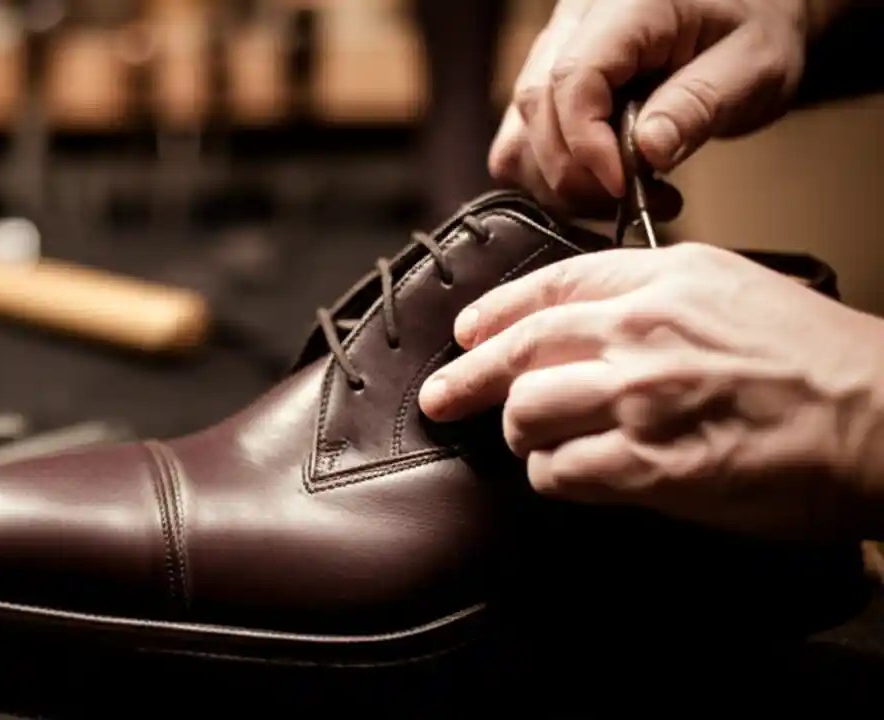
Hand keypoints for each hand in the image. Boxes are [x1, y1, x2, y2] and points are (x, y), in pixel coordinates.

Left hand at [418, 243, 883, 540]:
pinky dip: (553, 476)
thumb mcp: (733, 290)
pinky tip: (566, 476)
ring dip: (521, 433)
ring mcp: (642, 398)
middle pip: (519, 350)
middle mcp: (642, 331)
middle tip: (443, 396)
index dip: (494, 313)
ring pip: (528, 412)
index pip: (549, 287)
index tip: (468, 332)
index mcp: (664, 280)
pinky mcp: (651, 465)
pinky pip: (563, 471)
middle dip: (467, 376)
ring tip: (531, 444)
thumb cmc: (820, 360)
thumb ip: (652, 297)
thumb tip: (582, 324)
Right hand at [489, 0, 829, 217]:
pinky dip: (554, 170)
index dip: (587, 143)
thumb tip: (646, 153)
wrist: (749, 5)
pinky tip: (602, 177)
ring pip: (521, 127)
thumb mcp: (753, 65)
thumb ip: (698, 104)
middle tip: (634, 198)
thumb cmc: (754, 25)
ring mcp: (554, 48)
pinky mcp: (549, 79)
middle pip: (536, 106)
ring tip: (625, 190)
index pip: (573, 78)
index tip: (623, 185)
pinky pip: (522, 136)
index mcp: (626, 4)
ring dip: (563, 176)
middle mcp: (575, 19)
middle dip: (576, 170)